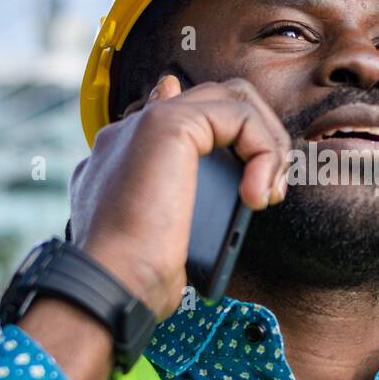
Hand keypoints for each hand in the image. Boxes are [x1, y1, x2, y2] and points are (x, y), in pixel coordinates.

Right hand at [20, 74, 291, 379]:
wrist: (110, 280)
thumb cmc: (137, 276)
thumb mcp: (167, 239)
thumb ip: (188, 207)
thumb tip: (229, 194)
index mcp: (120, 156)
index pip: (175, 113)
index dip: (222, 132)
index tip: (248, 178)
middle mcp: (130, 130)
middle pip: (213, 100)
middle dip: (255, 137)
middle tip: (268, 190)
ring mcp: (147, 121)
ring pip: (232, 99)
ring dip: (267, 144)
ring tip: (267, 194)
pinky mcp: (169, 122)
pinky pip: (239, 115)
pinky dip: (263, 151)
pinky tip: (256, 195)